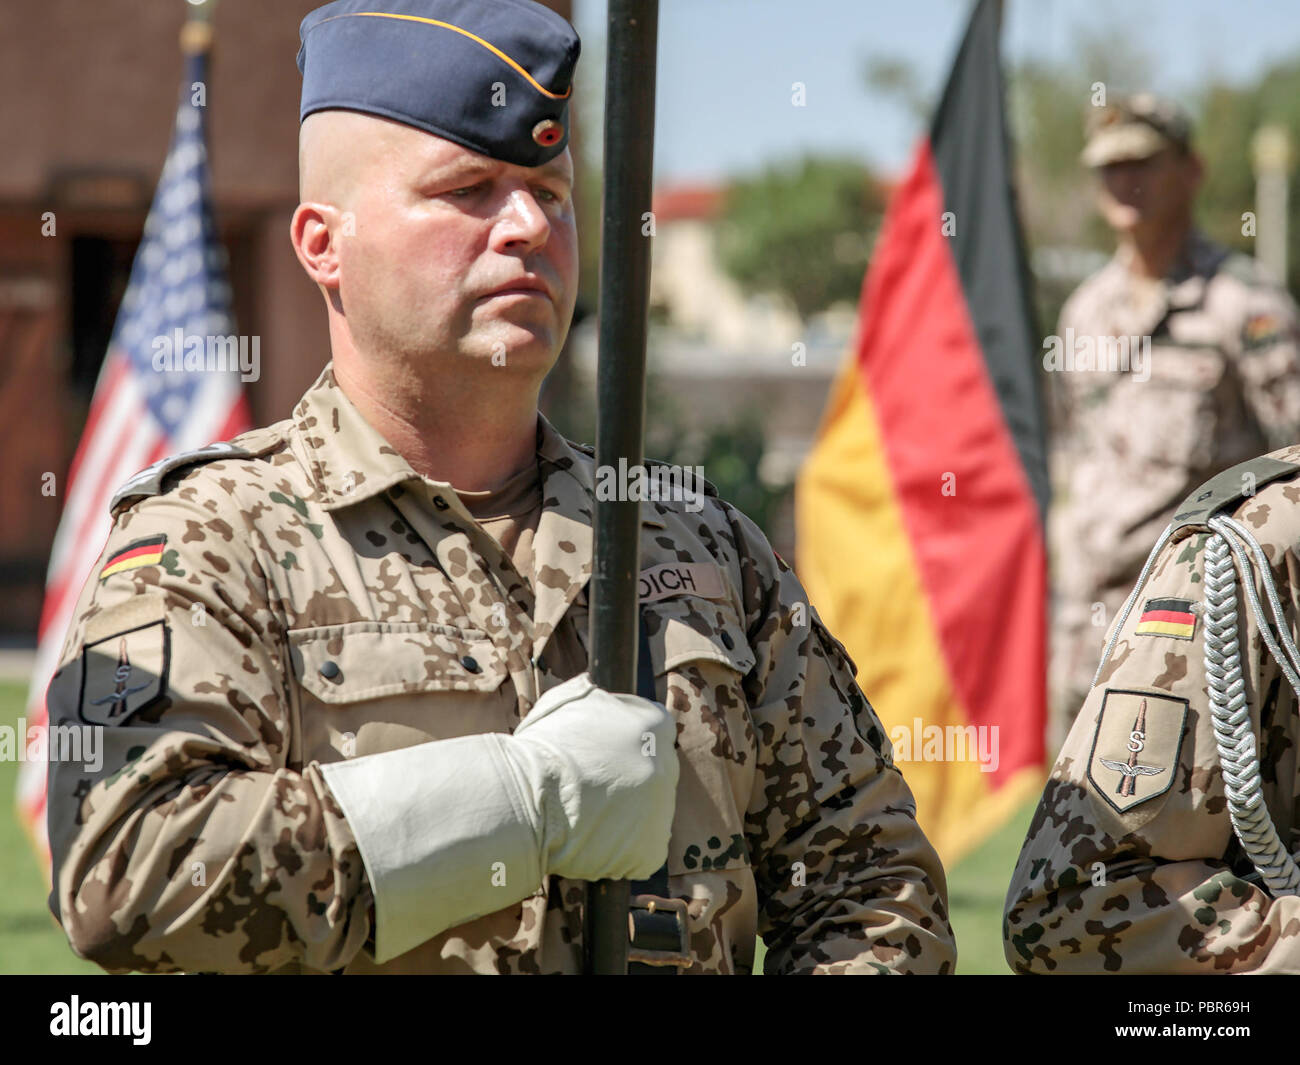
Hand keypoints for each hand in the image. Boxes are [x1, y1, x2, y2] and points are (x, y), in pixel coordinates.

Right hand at [509, 672, 678, 880]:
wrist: (528, 798)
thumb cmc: (542, 746)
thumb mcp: (570, 700)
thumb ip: (600, 699)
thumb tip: (606, 699)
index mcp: (655, 726)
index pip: (654, 733)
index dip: (625, 745)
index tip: (602, 758)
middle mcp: (668, 766)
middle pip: (653, 776)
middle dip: (627, 781)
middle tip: (588, 790)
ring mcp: (663, 811)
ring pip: (646, 815)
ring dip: (622, 817)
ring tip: (582, 816)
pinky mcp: (651, 850)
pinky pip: (638, 853)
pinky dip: (617, 852)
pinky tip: (588, 841)